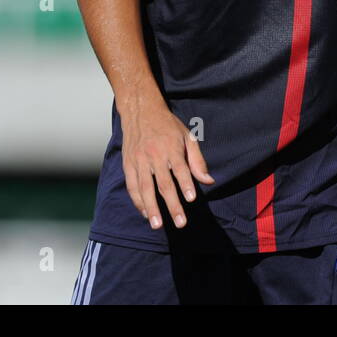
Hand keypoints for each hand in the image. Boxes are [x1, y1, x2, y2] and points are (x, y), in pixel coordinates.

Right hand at [120, 91, 214, 229]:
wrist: (140, 111)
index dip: (186, 185)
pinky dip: (138, 200)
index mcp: (171, 148)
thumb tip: (208, 180)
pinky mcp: (128, 164)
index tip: (190, 199)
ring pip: (145, 188)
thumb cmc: (168, 125)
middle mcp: (154, 155)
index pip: (180, 169)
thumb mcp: (187, 137)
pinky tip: (145, 212)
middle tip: (180, 222)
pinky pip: (132, 186)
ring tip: (157, 224)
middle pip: (164, 184)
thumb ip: (197, 160)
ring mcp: (139, 161)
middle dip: (172, 205)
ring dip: (151, 208)